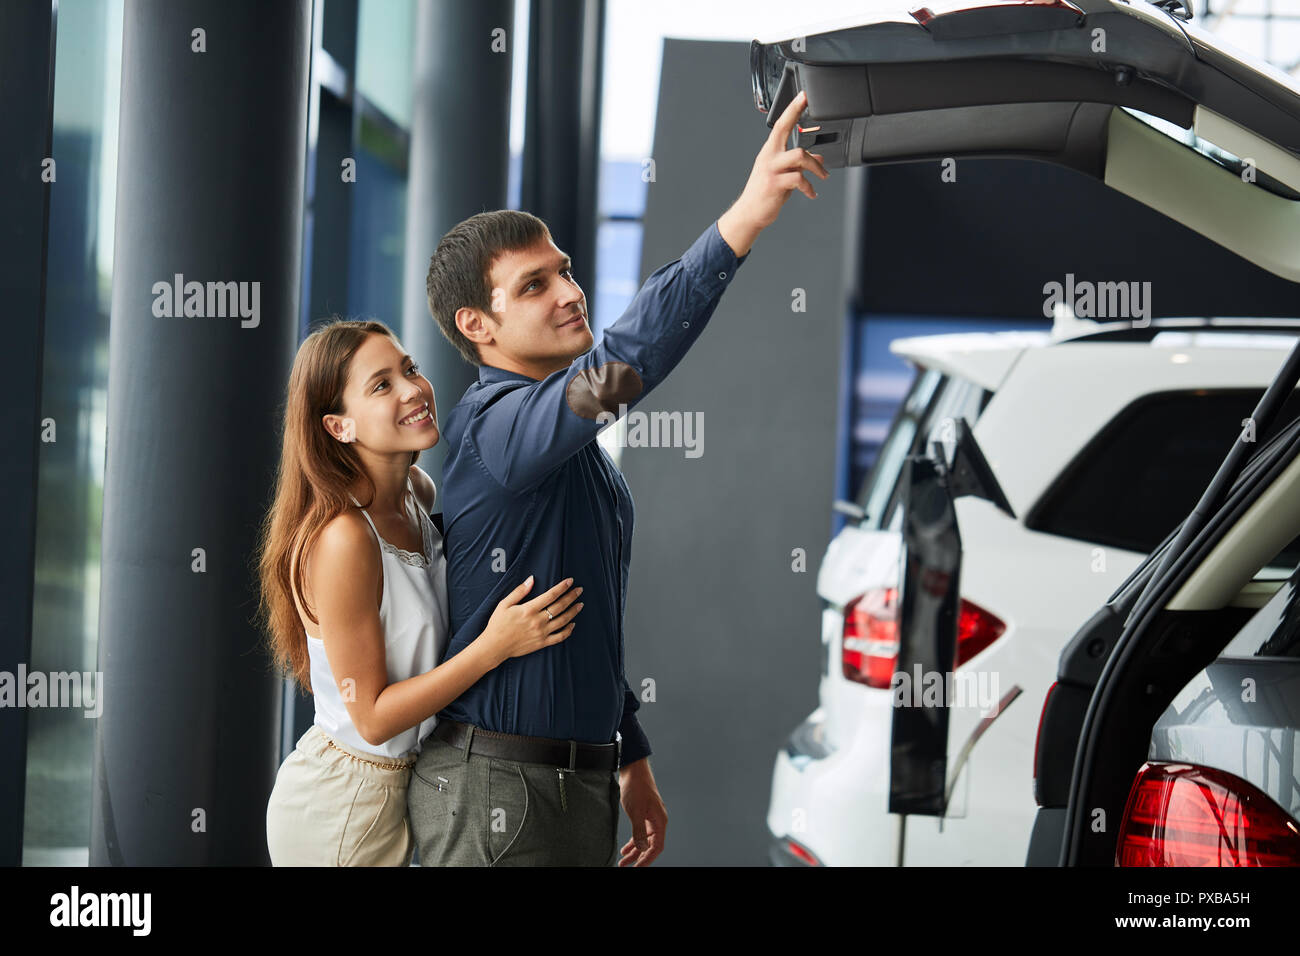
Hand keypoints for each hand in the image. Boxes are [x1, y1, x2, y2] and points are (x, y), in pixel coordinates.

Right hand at [481, 575, 583, 666]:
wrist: (494, 646)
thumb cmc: (498, 624)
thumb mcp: (504, 604)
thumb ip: (519, 591)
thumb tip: (531, 579)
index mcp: (529, 609)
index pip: (551, 595)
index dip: (562, 587)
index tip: (570, 581)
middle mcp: (537, 621)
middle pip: (560, 606)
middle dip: (572, 597)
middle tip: (580, 590)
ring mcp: (541, 633)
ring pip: (563, 621)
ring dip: (573, 611)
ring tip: (580, 604)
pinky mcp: (542, 643)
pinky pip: (559, 637)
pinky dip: (568, 631)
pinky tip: (573, 624)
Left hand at [617, 759, 666, 865]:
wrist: (633, 770)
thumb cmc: (636, 787)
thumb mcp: (635, 811)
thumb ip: (639, 831)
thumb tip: (642, 847)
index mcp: (659, 821)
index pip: (656, 847)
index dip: (647, 859)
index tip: (637, 868)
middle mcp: (657, 821)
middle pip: (650, 846)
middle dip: (638, 857)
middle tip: (626, 866)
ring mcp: (650, 818)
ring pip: (644, 840)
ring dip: (634, 851)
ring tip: (623, 861)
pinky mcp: (643, 814)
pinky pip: (640, 833)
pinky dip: (633, 841)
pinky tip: (625, 849)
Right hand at [717, 90, 829, 256]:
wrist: (750, 213)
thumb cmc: (765, 194)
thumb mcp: (784, 176)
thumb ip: (799, 166)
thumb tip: (818, 159)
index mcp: (770, 152)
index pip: (781, 124)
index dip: (792, 109)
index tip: (803, 95)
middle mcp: (769, 156)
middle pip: (783, 129)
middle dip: (797, 114)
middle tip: (811, 104)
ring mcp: (771, 169)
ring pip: (799, 156)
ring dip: (815, 166)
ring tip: (822, 176)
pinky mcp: (774, 184)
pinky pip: (799, 179)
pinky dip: (809, 187)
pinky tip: (812, 193)